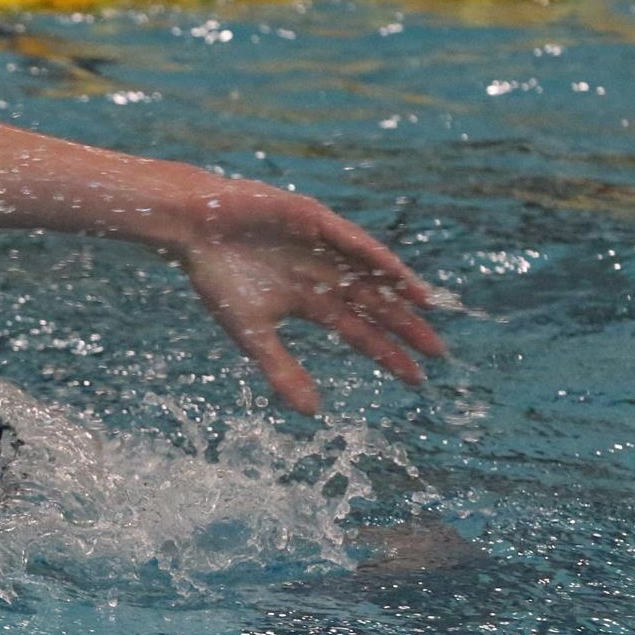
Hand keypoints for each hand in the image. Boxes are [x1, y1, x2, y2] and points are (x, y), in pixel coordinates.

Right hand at [177, 179, 443, 414]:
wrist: (195, 230)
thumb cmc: (218, 278)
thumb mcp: (251, 333)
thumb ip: (281, 370)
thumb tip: (311, 413)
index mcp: (310, 303)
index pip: (359, 332)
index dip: (387, 354)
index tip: (417, 380)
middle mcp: (325, 276)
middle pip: (375, 306)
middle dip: (406, 329)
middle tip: (439, 354)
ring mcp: (324, 248)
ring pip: (372, 274)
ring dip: (401, 290)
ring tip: (430, 309)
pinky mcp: (315, 221)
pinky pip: (353, 242)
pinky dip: (376, 258)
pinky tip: (399, 275)